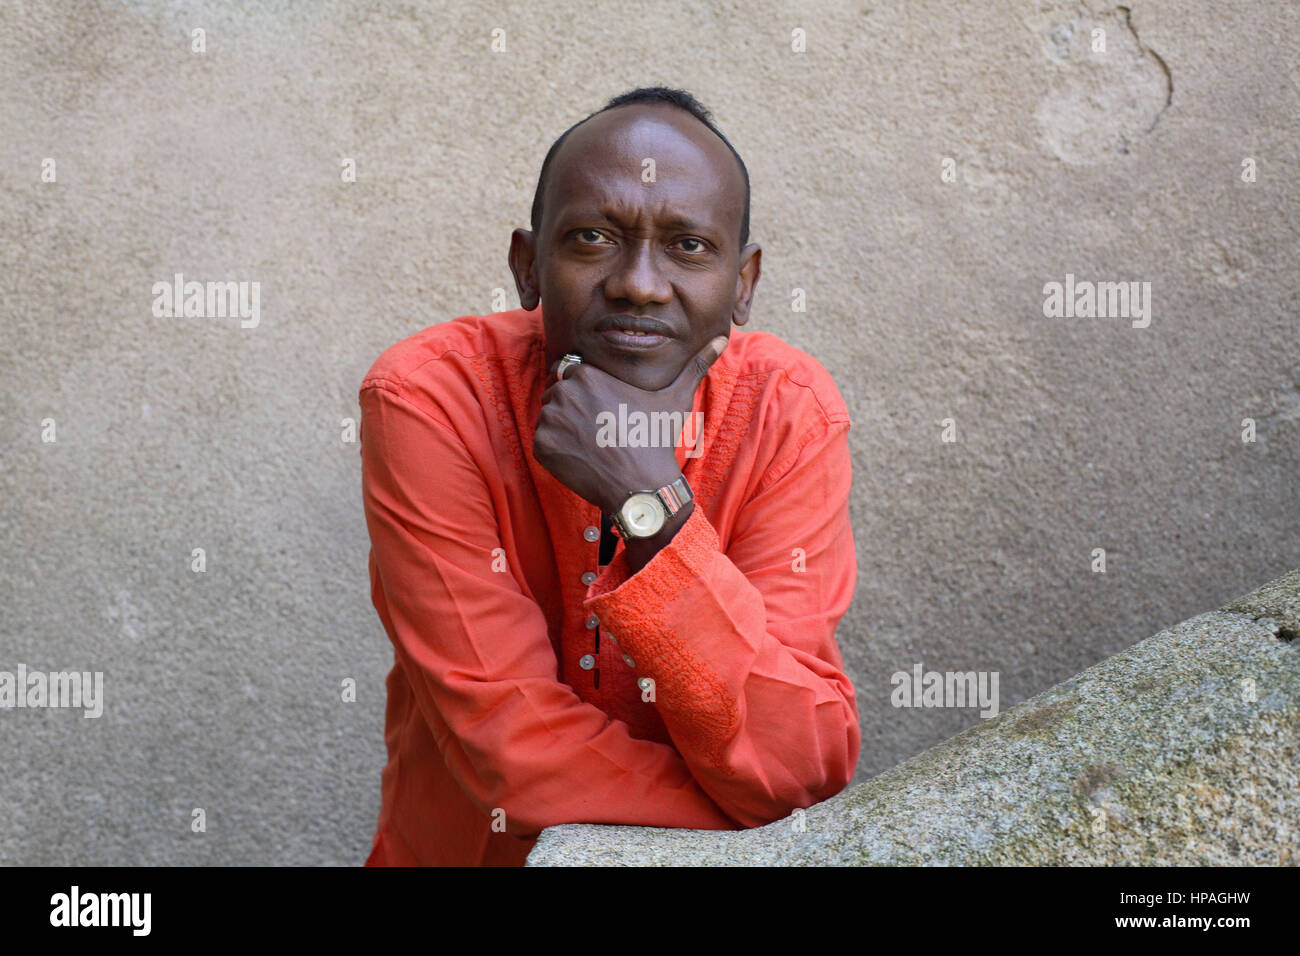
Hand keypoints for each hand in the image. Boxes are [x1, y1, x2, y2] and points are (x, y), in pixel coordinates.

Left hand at [533, 336, 726, 514]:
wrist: (640, 486)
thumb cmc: (656, 440)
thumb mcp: (675, 398)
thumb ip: (695, 365)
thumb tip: (723, 339)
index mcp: (588, 373)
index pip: (571, 371)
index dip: (585, 390)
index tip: (601, 410)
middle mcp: (565, 391)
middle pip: (557, 392)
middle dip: (572, 408)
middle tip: (597, 431)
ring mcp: (551, 420)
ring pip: (548, 417)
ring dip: (563, 429)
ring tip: (592, 445)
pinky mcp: (542, 446)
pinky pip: (542, 442)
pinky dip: (556, 452)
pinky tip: (583, 460)